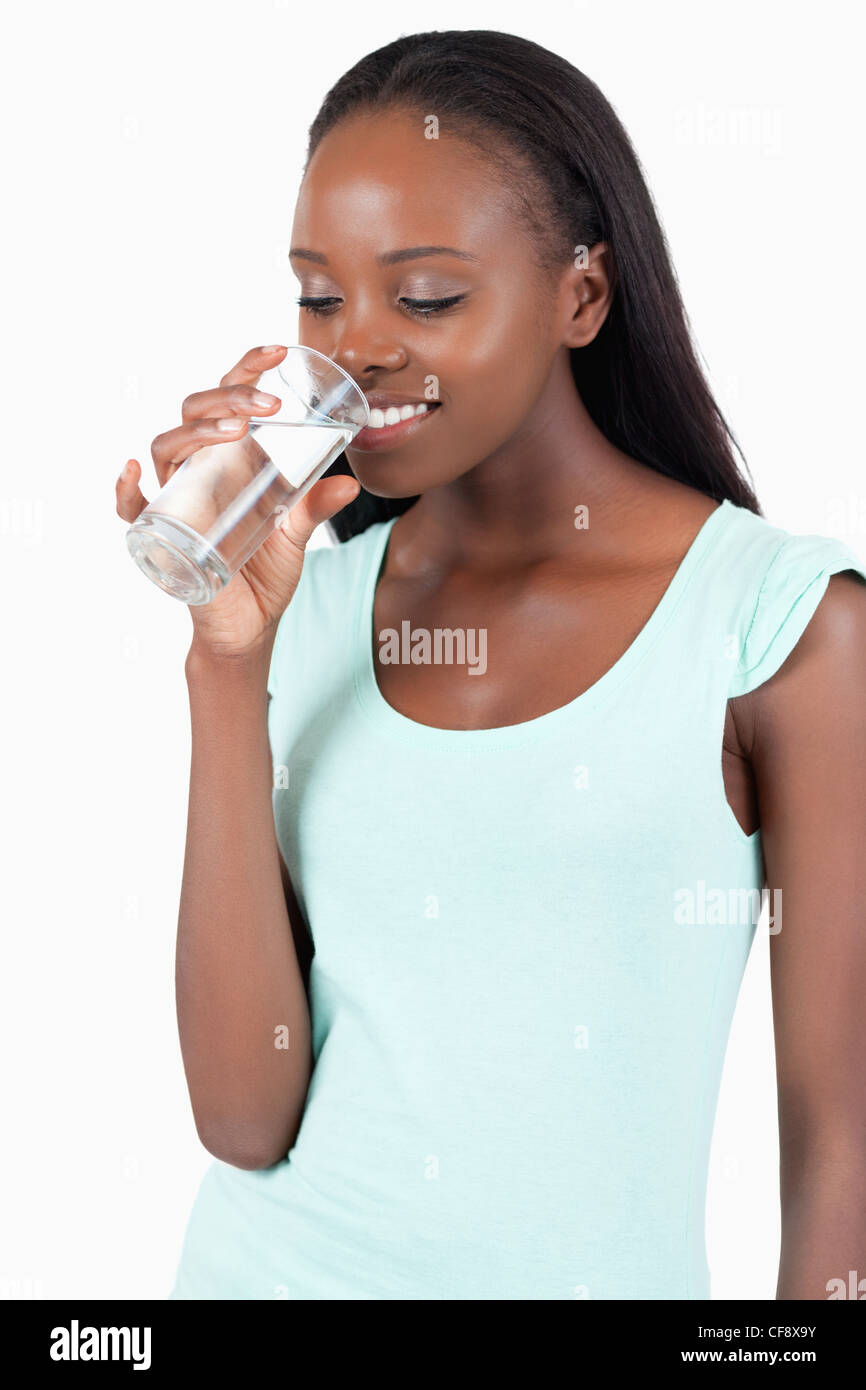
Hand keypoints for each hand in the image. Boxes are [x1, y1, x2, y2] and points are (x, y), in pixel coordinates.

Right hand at [116, 344, 359, 660]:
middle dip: (228, 397)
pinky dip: (127, 489)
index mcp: (231, 456)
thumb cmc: (267, 572)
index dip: (246, 367)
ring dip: (196, 431)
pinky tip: (133, 471)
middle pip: (195, 413)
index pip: (229, 397)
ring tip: (234, 430)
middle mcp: (200, 469)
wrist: (251, 625)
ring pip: (167, 447)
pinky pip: (133, 509)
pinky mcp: (166, 535)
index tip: (277, 349)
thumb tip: (351, 483)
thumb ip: (317, 507)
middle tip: (268, 403)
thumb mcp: (297, 534)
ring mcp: (179, 498)